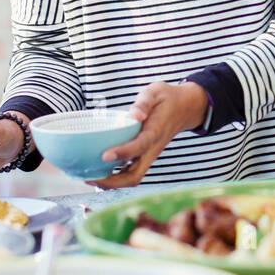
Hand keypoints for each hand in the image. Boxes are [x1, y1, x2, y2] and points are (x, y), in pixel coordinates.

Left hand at [87, 82, 207, 188]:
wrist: (185, 108)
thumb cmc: (167, 99)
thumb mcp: (156, 92)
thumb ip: (145, 101)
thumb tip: (135, 114)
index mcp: (155, 132)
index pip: (140, 146)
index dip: (123, 152)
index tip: (105, 155)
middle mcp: (152, 149)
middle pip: (135, 175)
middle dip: (113, 181)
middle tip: (90, 177)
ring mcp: (149, 155)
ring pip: (132, 177)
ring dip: (112, 182)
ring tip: (90, 178)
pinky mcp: (144, 156)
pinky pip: (131, 172)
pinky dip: (115, 177)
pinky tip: (99, 172)